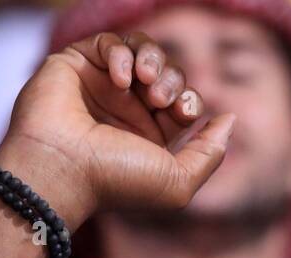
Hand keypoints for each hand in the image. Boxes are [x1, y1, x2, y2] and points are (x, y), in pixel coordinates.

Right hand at [0, 31, 234, 230]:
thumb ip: (211, 153)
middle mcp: (125, 111)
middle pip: (166, 73)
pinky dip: (120, 53)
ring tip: (144, 80)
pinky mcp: (75, 65)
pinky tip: (119, 79)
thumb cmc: (116, 181)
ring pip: (140, 51)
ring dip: (152, 59)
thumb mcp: (179, 182)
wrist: (61, 169)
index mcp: (149, 138)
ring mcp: (100, 86)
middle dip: (171, 78)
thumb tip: (229, 119)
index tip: (182, 112)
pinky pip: (108, 41)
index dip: (189, 99)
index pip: (182, 102)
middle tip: (159, 98)